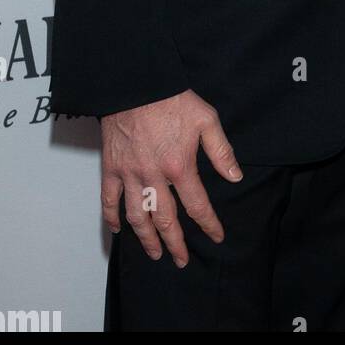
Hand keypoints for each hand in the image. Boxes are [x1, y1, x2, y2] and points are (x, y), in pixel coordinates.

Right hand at [100, 89, 242, 267]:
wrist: (136, 84)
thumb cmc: (172, 99)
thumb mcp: (206, 120)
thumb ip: (221, 151)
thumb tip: (235, 177)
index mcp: (180, 166)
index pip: (197, 205)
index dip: (209, 224)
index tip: (216, 236)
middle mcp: (154, 177)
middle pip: (165, 220)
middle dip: (175, 243)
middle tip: (180, 260)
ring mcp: (130, 174)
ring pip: (137, 216)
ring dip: (146, 239)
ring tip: (154, 253)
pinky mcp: (111, 168)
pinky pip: (109, 200)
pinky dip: (112, 218)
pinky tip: (118, 230)